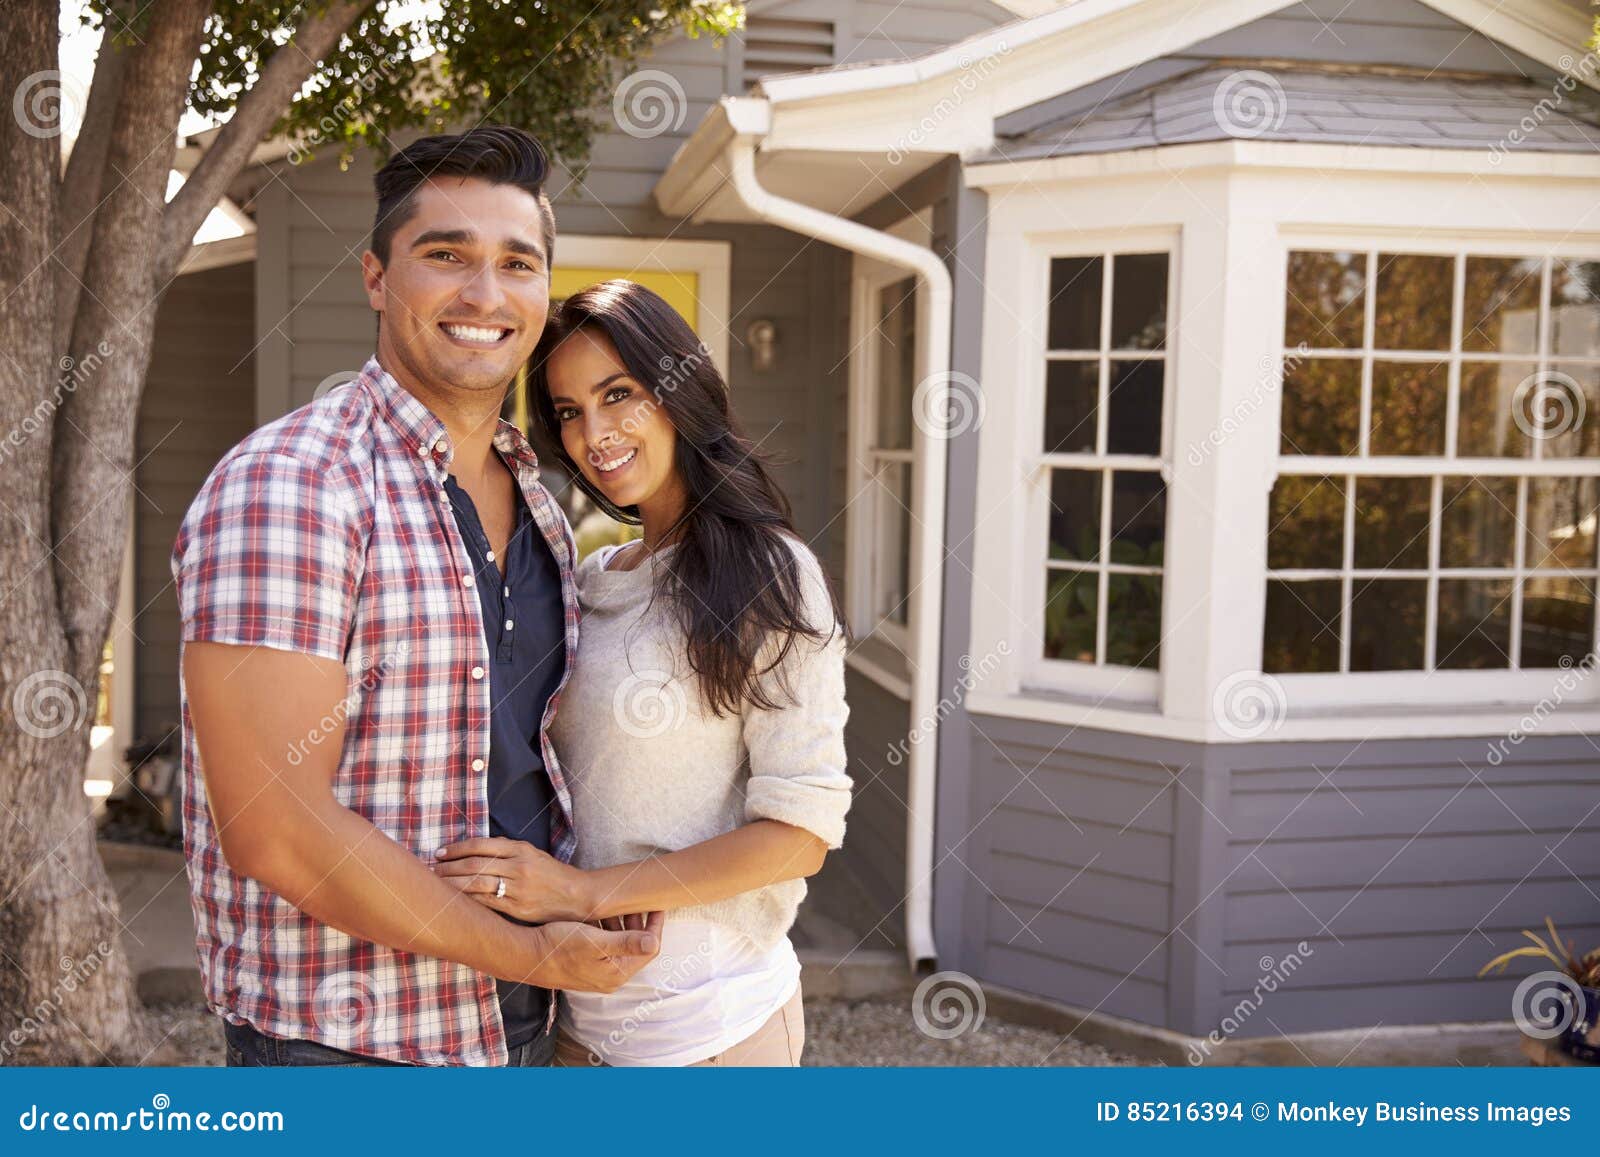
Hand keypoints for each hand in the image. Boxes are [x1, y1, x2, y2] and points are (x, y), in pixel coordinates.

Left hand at [432, 836, 591, 922]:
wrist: (578, 896)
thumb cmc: (554, 874)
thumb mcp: (533, 853)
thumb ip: (508, 850)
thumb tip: (477, 849)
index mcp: (521, 850)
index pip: (480, 846)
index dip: (456, 848)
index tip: (440, 852)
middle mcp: (518, 867)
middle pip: (474, 864)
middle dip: (449, 866)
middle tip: (432, 869)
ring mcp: (517, 889)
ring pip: (476, 884)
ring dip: (453, 884)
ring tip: (438, 884)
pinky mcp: (517, 909)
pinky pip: (487, 903)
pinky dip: (468, 900)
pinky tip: (455, 900)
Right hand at [508, 914, 662, 992]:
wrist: (526, 955)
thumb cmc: (559, 946)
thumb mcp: (596, 941)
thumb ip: (627, 942)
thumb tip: (656, 943)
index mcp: (618, 972)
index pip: (650, 947)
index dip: (655, 923)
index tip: (656, 903)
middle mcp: (610, 977)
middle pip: (635, 945)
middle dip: (637, 921)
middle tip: (634, 900)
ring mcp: (597, 973)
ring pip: (619, 944)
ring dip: (621, 924)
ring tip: (616, 904)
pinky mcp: (585, 967)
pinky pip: (605, 947)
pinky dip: (606, 931)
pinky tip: (598, 915)